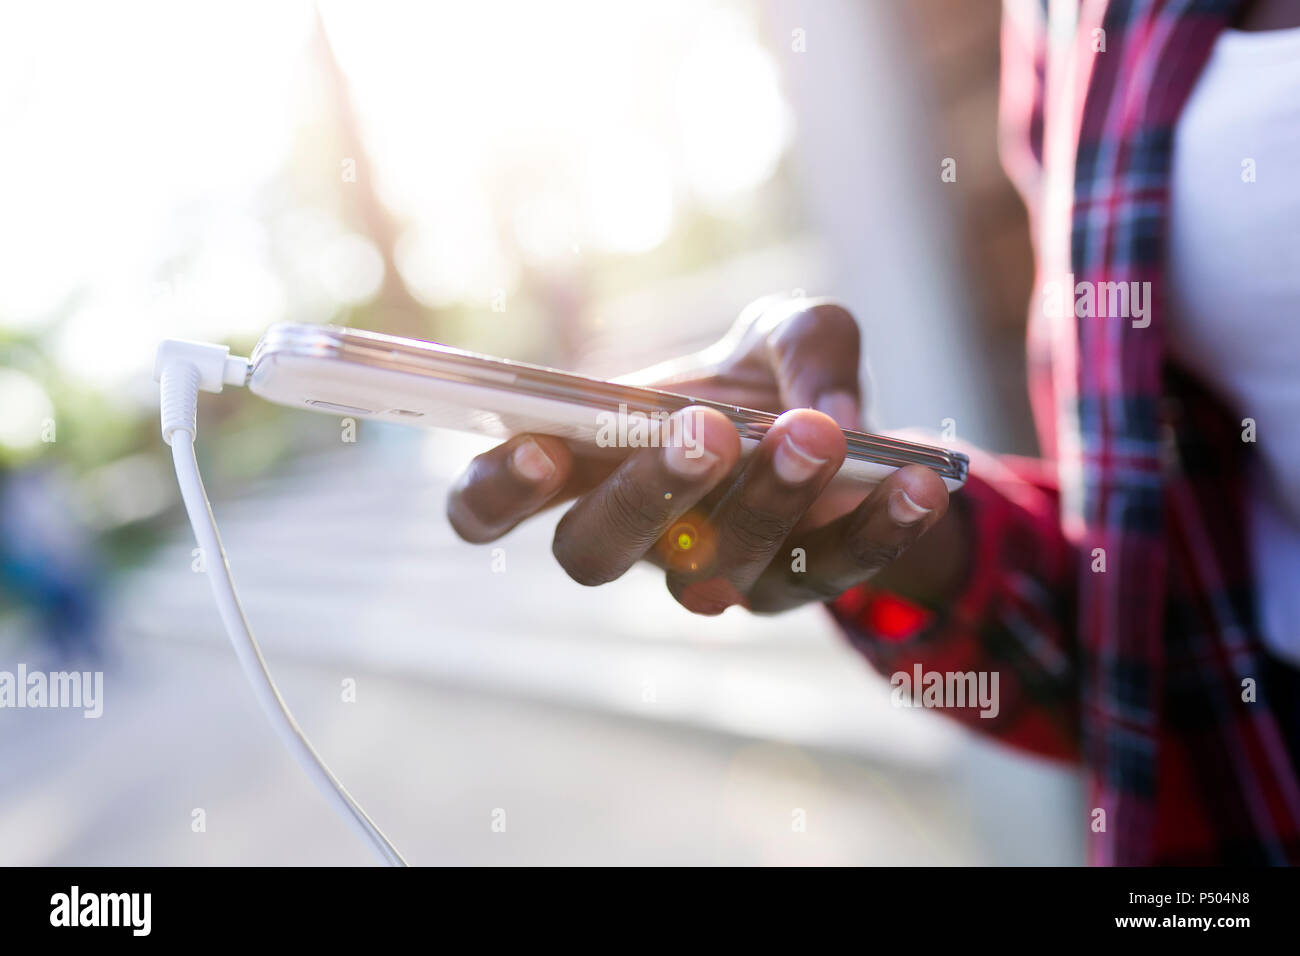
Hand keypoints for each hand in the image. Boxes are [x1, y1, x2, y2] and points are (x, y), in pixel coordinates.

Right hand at [446, 296, 951, 613]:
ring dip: (764, 501)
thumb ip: (800, 343)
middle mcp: (633, 534)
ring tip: (816, 432)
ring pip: (711, 574)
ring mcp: (708, 575)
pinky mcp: (790, 589)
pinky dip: (874, 528)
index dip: (491, 495)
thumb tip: (825, 415)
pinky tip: (916, 482)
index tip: (535, 453)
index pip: (487, 505)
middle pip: (590, 554)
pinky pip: (826, 576)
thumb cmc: (769, 378)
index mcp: (585, 464)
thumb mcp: (784, 329)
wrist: (844, 432)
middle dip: (643, 496)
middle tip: (705, 432)